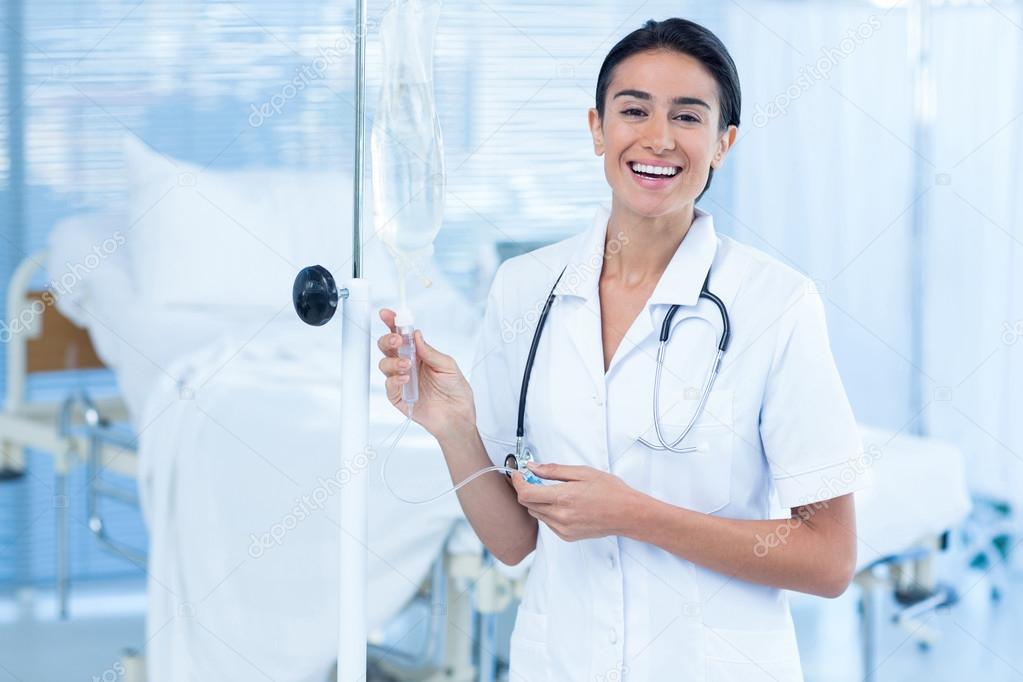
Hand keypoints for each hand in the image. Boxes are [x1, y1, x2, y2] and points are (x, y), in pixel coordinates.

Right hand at [376, 308, 475, 438]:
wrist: (457, 415)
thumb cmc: (455, 390)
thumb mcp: (448, 365)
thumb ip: (430, 351)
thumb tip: (415, 334)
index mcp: (418, 353)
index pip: (401, 334)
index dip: (392, 323)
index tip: (387, 314)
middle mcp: (407, 364)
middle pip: (387, 346)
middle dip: (388, 339)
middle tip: (397, 340)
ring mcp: (401, 379)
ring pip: (384, 364)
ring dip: (393, 361)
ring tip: (408, 365)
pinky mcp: (398, 396)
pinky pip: (388, 384)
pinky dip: (395, 379)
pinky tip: (406, 379)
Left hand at [510, 463, 639, 541]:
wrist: (628, 514)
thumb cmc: (611, 492)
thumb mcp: (583, 472)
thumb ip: (554, 470)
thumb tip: (533, 467)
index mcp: (563, 498)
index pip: (525, 493)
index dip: (517, 482)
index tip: (518, 474)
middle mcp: (560, 516)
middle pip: (527, 504)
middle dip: (526, 490)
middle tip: (535, 479)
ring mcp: (563, 529)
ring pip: (536, 514)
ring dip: (537, 501)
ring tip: (553, 491)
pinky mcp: (567, 536)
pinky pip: (547, 523)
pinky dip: (548, 512)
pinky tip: (563, 504)